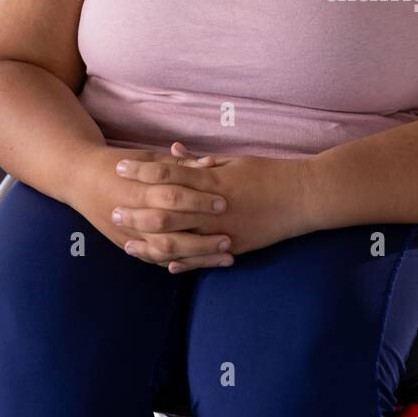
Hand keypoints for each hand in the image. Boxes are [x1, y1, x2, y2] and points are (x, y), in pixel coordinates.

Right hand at [69, 143, 231, 269]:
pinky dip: (180, 265)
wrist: (80, 179)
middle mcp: (132, 215)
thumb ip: (179, 164)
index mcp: (138, 188)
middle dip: (201, 238)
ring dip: (197, 257)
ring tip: (225, 256)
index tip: (225, 203)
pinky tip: (202, 265)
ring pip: (165, 253)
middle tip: (228, 238)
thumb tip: (210, 164)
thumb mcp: (148, 158)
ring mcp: (128, 234)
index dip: (199, 201)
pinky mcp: (127, 245)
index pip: (173, 197)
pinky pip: (156, 260)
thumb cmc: (119, 164)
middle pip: (170, 232)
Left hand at [112, 151, 316, 266]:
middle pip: (166, 209)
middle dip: (137, 210)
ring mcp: (224, 229)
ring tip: (128, 244)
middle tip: (112, 211)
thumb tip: (174, 150)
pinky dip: (184, 263)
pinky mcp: (236, 246)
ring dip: (152, 242)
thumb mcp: (234, 161)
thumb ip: (201, 160)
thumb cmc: (270, 173)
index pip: (167, 173)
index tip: (119, 168)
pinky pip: (204, 258)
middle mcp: (213, 206)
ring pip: (180, 240)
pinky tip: (165, 266)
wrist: (305, 196)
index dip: (141, 171)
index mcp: (212, 180)